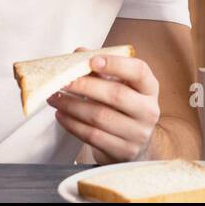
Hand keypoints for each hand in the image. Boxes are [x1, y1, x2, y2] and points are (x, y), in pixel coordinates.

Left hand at [49, 48, 161, 163]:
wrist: (135, 144)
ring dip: (72, 105)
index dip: (116, 64)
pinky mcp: (123, 151)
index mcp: (149, 89)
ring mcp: (138, 133)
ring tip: (55, 98)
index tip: (92, 60)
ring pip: (100, 117)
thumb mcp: (119, 85)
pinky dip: (72, 124)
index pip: (138, 72)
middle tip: (63, 81)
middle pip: (116, 95)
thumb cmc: (123, 108)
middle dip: (85, 86)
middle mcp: (149, 111)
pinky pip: (93, 136)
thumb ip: (100, 69)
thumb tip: (78, 54)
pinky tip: (62, 115)